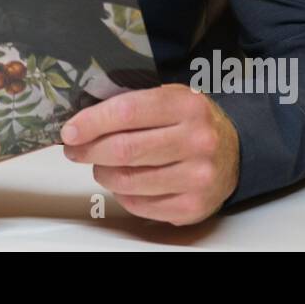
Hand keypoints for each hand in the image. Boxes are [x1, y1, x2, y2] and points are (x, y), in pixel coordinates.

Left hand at [60, 83, 239, 224]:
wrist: (234, 151)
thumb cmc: (191, 122)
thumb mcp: (169, 98)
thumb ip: (132, 104)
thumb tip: (82, 120)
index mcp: (186, 106)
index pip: (126, 113)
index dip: (91, 123)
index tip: (70, 131)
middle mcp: (196, 140)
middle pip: (124, 150)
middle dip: (90, 151)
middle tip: (75, 150)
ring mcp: (197, 176)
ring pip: (129, 181)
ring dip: (104, 174)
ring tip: (101, 166)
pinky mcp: (193, 206)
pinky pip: (141, 205)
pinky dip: (122, 195)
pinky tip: (123, 184)